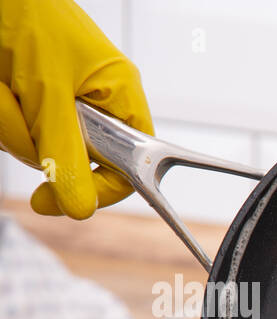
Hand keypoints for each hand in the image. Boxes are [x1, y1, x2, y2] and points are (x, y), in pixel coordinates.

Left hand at [0, 0, 153, 218]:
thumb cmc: (25, 13)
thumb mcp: (47, 90)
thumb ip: (65, 151)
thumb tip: (81, 207)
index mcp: (118, 94)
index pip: (129, 164)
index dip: (98, 187)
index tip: (58, 198)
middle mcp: (93, 99)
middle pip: (73, 156)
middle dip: (33, 140)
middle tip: (14, 108)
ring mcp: (57, 98)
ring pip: (35, 143)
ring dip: (6, 121)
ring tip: (2, 85)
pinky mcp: (27, 93)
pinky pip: (13, 125)